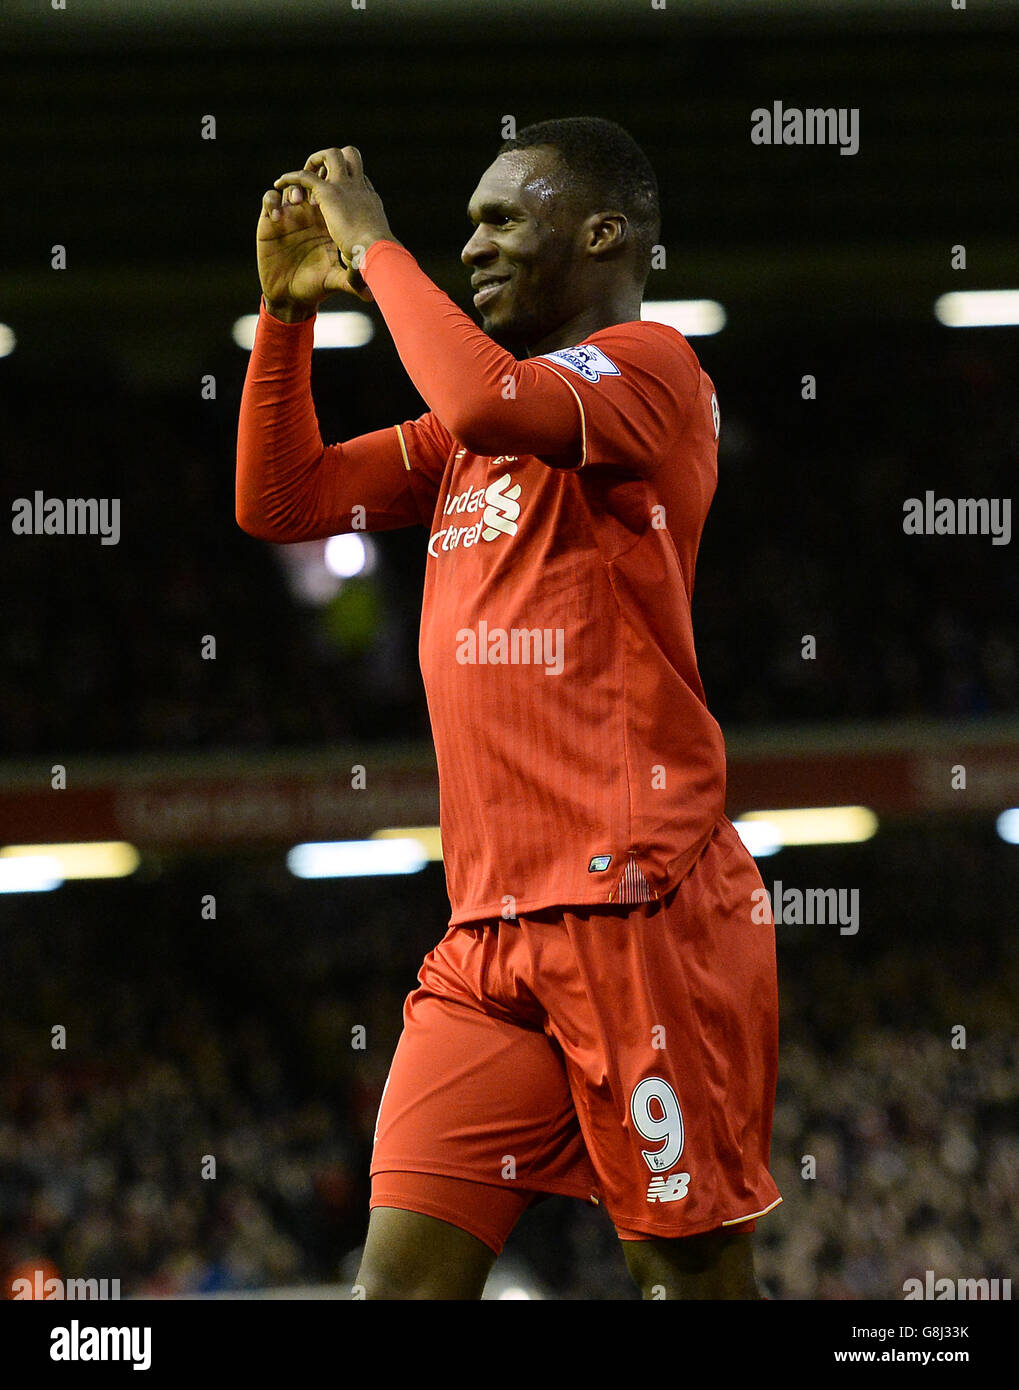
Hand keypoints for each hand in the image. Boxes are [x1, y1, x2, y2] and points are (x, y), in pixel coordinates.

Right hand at [258, 147, 391, 315]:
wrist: (292, 298)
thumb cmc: (317, 287)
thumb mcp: (338, 280)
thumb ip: (353, 279)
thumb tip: (372, 292)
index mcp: (331, 219)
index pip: (336, 189)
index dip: (337, 185)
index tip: (336, 196)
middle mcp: (311, 212)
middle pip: (318, 173)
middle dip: (318, 168)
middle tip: (318, 184)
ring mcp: (291, 215)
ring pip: (294, 183)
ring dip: (296, 184)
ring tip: (298, 201)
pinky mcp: (269, 222)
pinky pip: (269, 198)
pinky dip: (273, 200)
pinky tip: (278, 217)